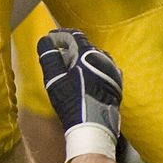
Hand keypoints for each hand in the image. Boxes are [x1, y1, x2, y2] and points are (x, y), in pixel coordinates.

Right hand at [36, 28, 121, 151]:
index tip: (50, 38)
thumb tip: (45, 41)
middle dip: (70, 47)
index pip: (74, 36)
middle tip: (56, 55)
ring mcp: (113, 72)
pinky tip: (85, 78)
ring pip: (95, 58)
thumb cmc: (71, 101)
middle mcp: (104, 59)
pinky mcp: (117, 84)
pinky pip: (103, 69)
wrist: (94, 126)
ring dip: (82, 59)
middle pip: (85, 46)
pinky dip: (92, 69)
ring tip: (70, 67)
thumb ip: (48, 56)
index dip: (60, 35)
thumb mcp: (54, 78)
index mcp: (88, 54)